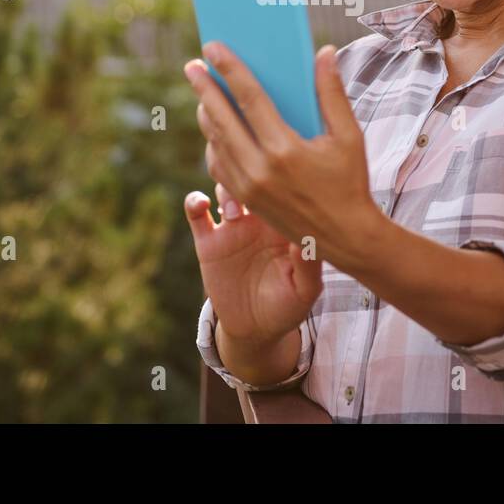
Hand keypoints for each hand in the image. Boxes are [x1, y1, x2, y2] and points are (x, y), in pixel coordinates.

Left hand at [183, 41, 383, 273]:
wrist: (346, 238)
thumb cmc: (350, 183)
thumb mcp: (348, 136)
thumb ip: (332, 93)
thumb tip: (325, 53)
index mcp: (285, 150)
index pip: (249, 98)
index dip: (229, 70)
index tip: (214, 47)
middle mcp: (260, 169)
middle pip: (222, 119)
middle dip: (204, 89)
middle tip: (192, 65)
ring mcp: (249, 188)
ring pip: (216, 143)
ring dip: (206, 115)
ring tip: (203, 93)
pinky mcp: (246, 200)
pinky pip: (219, 166)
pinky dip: (214, 143)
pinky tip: (216, 129)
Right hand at [183, 185, 321, 344]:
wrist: (256, 328)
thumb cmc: (288, 305)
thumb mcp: (305, 290)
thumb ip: (309, 264)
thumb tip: (307, 237)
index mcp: (285, 221)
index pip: (284, 187)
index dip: (282, 178)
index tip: (283, 185)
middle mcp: (260, 218)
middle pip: (253, 179)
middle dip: (252, 175)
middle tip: (255, 195)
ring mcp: (233, 227)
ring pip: (226, 188)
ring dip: (227, 190)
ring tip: (233, 214)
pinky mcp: (209, 241)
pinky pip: (196, 213)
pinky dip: (194, 201)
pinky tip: (201, 205)